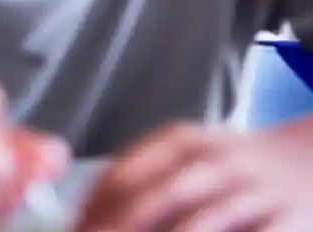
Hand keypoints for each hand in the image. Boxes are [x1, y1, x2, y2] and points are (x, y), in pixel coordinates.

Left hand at [78, 122, 312, 231]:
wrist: (309, 161)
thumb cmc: (235, 169)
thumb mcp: (188, 157)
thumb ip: (142, 179)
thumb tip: (87, 218)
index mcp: (181, 142)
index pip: (124, 174)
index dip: (94, 210)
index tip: (77, 229)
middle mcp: (216, 161)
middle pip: (157, 199)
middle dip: (119, 228)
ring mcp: (253, 191)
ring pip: (199, 224)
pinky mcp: (287, 221)